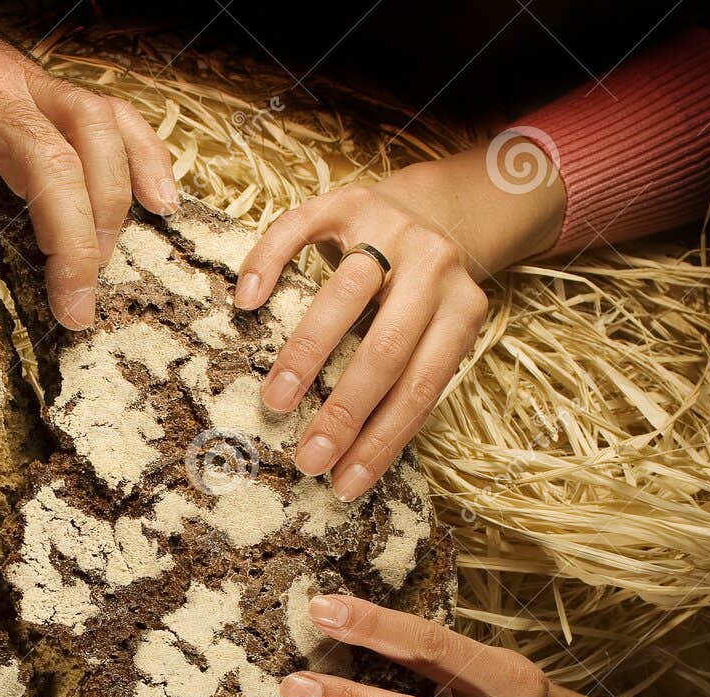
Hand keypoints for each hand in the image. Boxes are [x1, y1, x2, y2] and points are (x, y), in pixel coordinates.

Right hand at [236, 149, 564, 499]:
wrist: (430, 214)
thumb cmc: (419, 302)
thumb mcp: (435, 336)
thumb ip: (408, 380)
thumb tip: (354, 463)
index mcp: (463, 308)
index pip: (422, 385)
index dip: (383, 439)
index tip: (344, 483)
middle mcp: (435, 265)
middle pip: (388, 345)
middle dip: (345, 409)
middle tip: (307, 457)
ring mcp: (390, 227)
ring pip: (347, 291)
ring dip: (308, 352)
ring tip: (276, 400)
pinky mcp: (346, 200)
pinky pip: (300, 228)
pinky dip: (270, 264)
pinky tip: (247, 302)